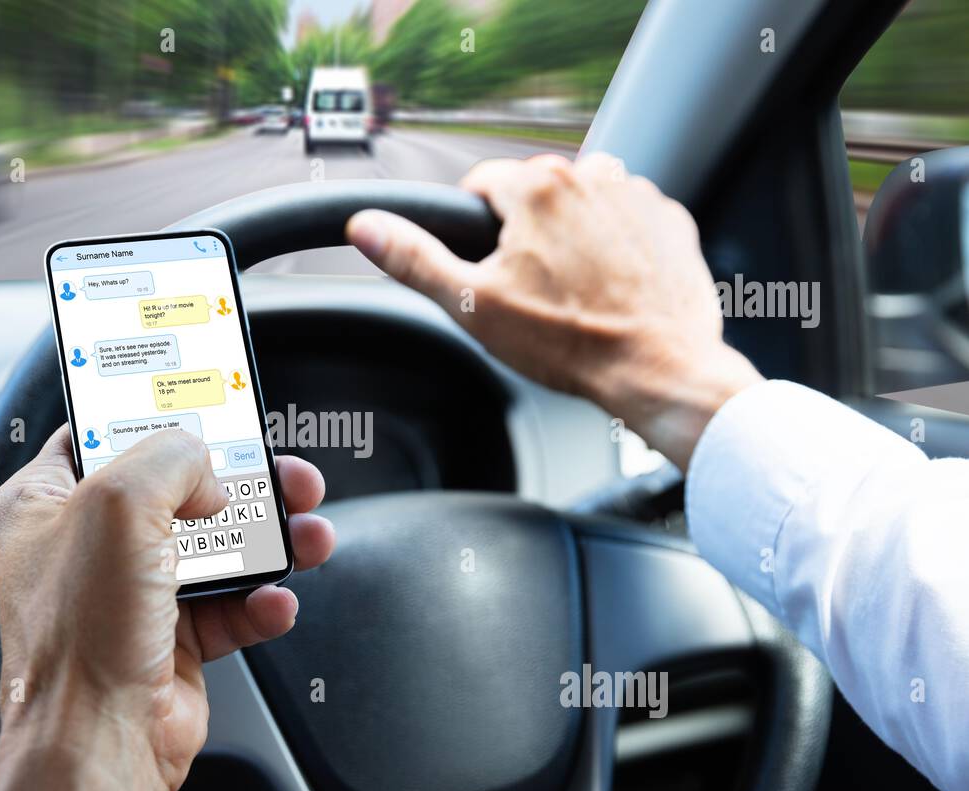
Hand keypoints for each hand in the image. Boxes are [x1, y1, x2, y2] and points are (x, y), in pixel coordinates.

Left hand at [0, 426, 334, 790]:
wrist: (101, 744)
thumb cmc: (79, 638)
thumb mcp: (121, 505)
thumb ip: (172, 458)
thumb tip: (209, 471)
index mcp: (46, 502)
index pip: (102, 433)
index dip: (155, 414)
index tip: (204, 403)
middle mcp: (88, 545)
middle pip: (179, 487)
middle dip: (241, 480)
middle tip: (283, 472)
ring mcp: (132, 593)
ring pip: (218, 545)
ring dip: (271, 538)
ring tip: (308, 530)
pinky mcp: (173, 639)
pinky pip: (233, 606)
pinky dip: (263, 602)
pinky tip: (276, 600)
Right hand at [346, 152, 763, 468]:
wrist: (659, 369)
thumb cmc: (571, 342)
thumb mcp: (474, 305)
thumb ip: (415, 259)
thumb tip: (366, 228)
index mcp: (536, 187)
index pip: (481, 185)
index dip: (473, 230)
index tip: (486, 267)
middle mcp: (590, 175)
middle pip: (532, 194)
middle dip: (524, 234)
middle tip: (530, 291)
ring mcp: (636, 194)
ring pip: (580, 204)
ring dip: (571, 235)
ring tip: (573, 291)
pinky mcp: (669, 219)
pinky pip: (625, 220)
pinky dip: (615, 245)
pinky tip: (610, 287)